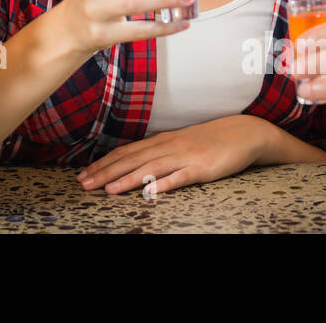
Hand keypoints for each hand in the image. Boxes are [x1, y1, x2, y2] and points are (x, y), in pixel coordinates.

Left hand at [76, 116, 275, 194]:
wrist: (242, 134)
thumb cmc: (208, 141)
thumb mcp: (178, 144)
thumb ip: (157, 153)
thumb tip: (132, 164)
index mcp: (161, 141)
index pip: (125, 152)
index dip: (103, 163)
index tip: (83, 174)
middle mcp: (168, 146)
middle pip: (131, 160)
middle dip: (105, 172)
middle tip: (83, 184)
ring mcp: (184, 157)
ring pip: (150, 169)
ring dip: (127, 179)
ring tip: (107, 189)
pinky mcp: (201, 168)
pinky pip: (179, 177)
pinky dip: (162, 184)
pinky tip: (149, 192)